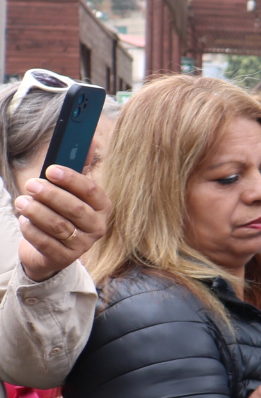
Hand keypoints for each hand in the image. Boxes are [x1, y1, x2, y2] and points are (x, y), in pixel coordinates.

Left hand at [15, 165, 109, 282]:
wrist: (52, 249)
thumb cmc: (61, 212)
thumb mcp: (71, 190)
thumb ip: (79, 167)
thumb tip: (88, 140)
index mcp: (103, 206)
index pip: (91, 190)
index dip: (71, 179)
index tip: (50, 170)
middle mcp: (97, 226)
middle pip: (75, 209)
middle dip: (50, 195)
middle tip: (31, 185)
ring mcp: (83, 244)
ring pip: (58, 226)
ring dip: (36, 211)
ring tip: (21, 202)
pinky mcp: (64, 257)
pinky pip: (46, 243)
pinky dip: (31, 230)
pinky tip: (24, 220)